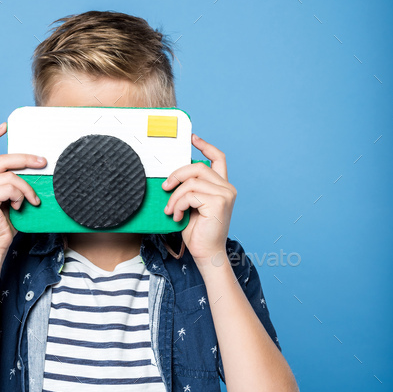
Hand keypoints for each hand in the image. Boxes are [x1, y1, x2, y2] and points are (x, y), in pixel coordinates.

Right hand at [0, 123, 46, 253]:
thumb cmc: (4, 223)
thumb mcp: (9, 197)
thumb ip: (13, 181)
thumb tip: (34, 165)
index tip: (5, 126)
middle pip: (4, 159)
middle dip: (26, 159)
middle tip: (43, 162)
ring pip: (11, 175)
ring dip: (27, 188)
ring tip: (31, 200)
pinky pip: (11, 187)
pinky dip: (21, 196)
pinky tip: (20, 206)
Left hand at [162, 134, 235, 264]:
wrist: (206, 253)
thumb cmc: (197, 232)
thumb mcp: (191, 206)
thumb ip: (189, 189)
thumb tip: (172, 178)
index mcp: (222, 187)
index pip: (218, 158)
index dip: (205, 146)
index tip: (193, 138)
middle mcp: (227, 188)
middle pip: (198, 166)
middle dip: (177, 174)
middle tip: (165, 187)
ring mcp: (225, 194)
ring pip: (191, 182)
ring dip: (175, 196)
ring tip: (171, 210)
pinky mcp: (219, 202)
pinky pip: (190, 194)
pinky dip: (178, 204)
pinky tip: (177, 216)